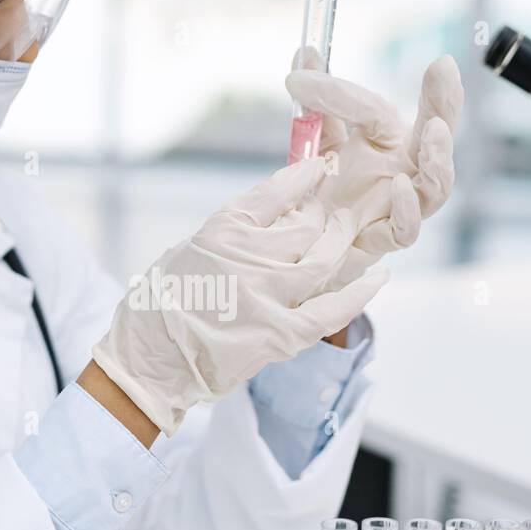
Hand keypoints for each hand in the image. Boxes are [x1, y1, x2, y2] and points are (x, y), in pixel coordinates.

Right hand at [92, 157, 387, 436]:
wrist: (151, 362)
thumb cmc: (163, 304)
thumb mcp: (192, 248)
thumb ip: (236, 231)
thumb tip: (281, 212)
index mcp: (222, 231)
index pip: (276, 191)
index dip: (304, 176)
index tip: (320, 167)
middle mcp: (249, 259)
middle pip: (307, 224)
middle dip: (324, 211)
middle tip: (335, 206)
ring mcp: (269, 297)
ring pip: (324, 258)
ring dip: (341, 241)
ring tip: (349, 229)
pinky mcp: (282, 335)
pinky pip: (333, 309)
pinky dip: (360, 293)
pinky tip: (379, 277)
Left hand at [286, 53, 462, 283]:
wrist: (301, 245)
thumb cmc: (322, 191)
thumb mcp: (317, 141)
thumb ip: (317, 101)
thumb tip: (306, 49)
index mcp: (390, 143)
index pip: (384, 109)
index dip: (350, 91)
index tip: (326, 70)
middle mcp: (403, 172)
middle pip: (438, 137)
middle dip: (446, 102)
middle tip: (444, 71)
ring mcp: (397, 208)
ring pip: (436, 187)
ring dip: (440, 159)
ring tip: (435, 130)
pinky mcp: (381, 241)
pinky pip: (405, 232)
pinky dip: (408, 211)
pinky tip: (401, 186)